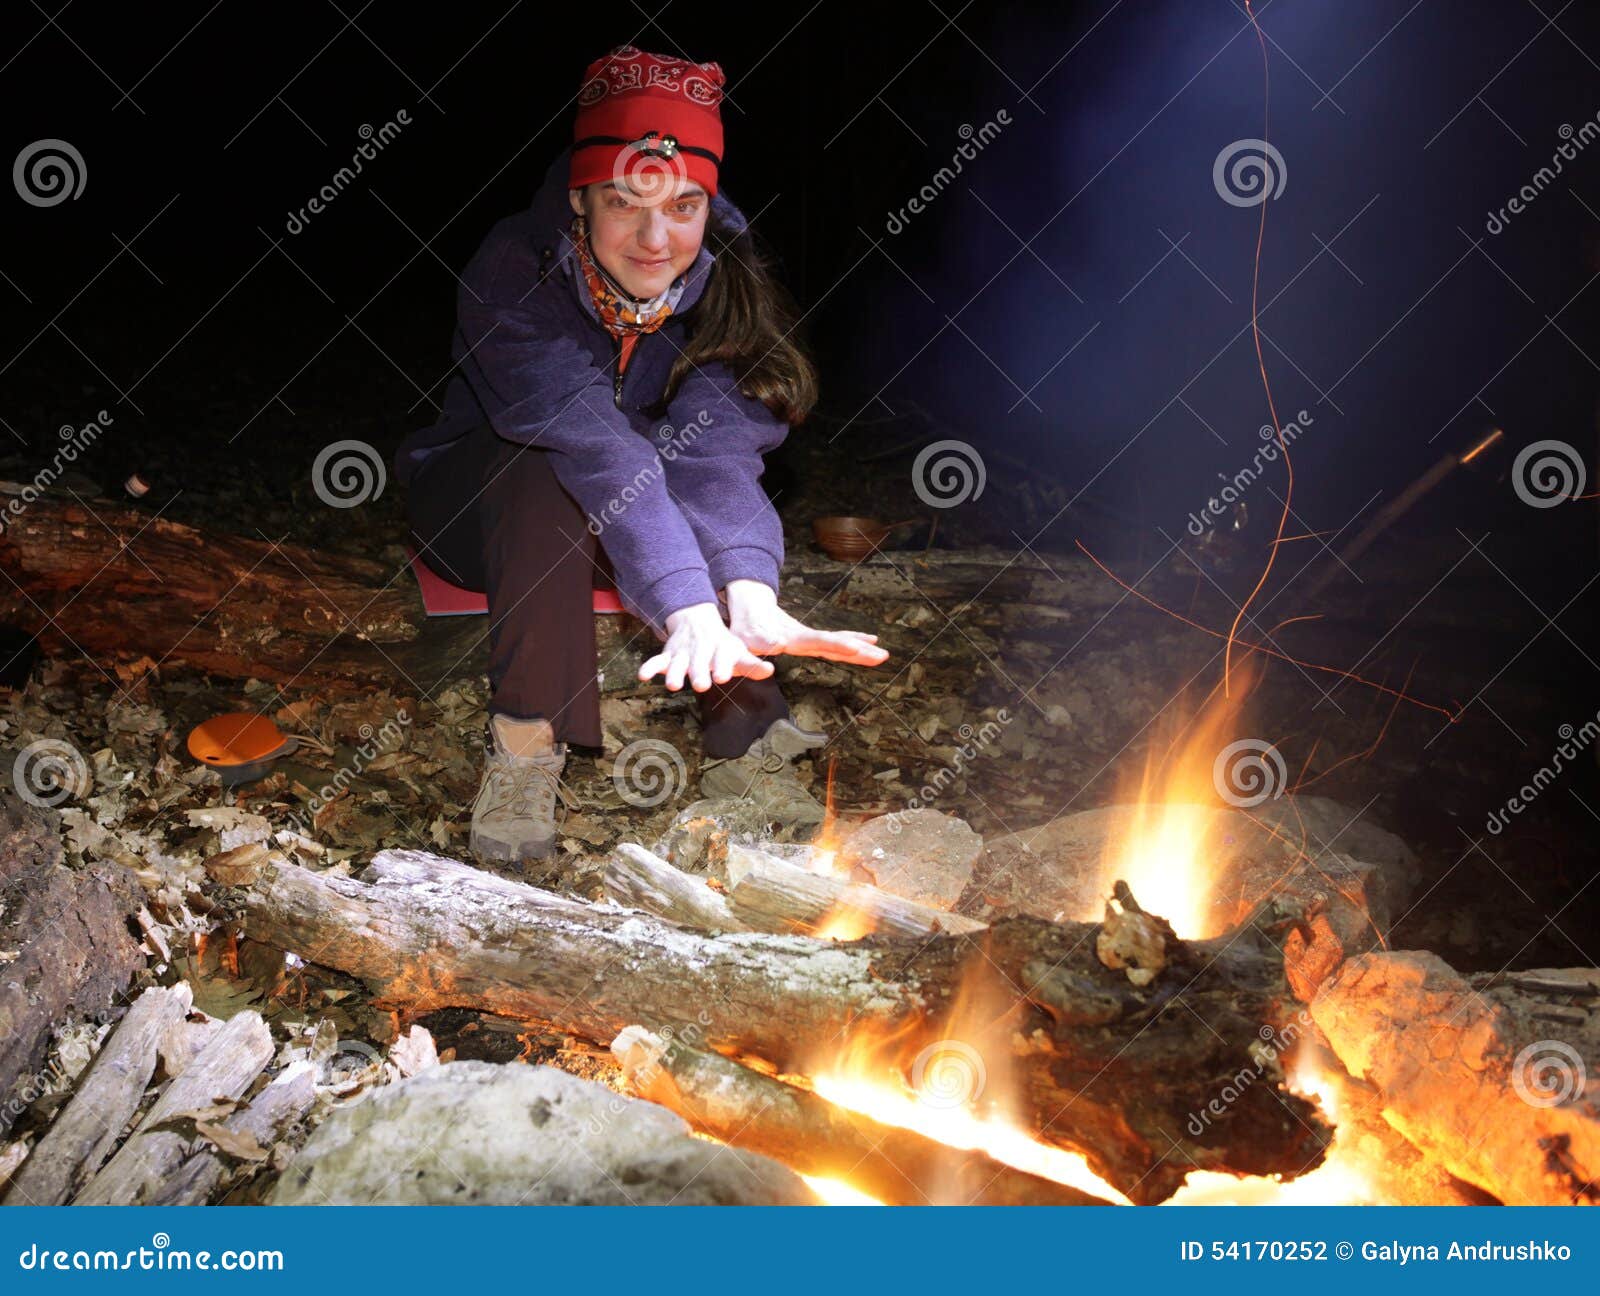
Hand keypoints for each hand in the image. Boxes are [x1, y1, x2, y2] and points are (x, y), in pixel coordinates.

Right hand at [639, 602, 775, 691]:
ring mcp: (683, 654)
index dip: (722, 667)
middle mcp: (701, 651)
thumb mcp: (738, 652)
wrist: (697, 622)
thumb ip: (752, 665)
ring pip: (678, 664)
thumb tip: (769, 671)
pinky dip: (650, 667)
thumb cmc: (722, 645)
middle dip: (699, 673)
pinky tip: (643, 676)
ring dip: (676, 674)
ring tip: (674, 685)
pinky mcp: (668, 656)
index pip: (722, 658)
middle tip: (701, 685)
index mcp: (720, 649)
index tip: (723, 676)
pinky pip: (657, 661)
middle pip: (699, 663)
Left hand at [723, 579, 889, 666]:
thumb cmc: (746, 628)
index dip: (836, 644)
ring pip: (840, 642)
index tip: (853, 647)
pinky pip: (836, 641)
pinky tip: (870, 644)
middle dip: (858, 649)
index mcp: (791, 638)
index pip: (818, 641)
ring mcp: (810, 638)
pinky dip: (855, 642)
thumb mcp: (747, 636)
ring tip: (882, 654)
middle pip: (835, 642)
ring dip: (861, 649)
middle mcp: (805, 637)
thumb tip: (777, 643)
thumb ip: (762, 641)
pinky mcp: (811, 640)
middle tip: (880, 655)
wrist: (751, 609)